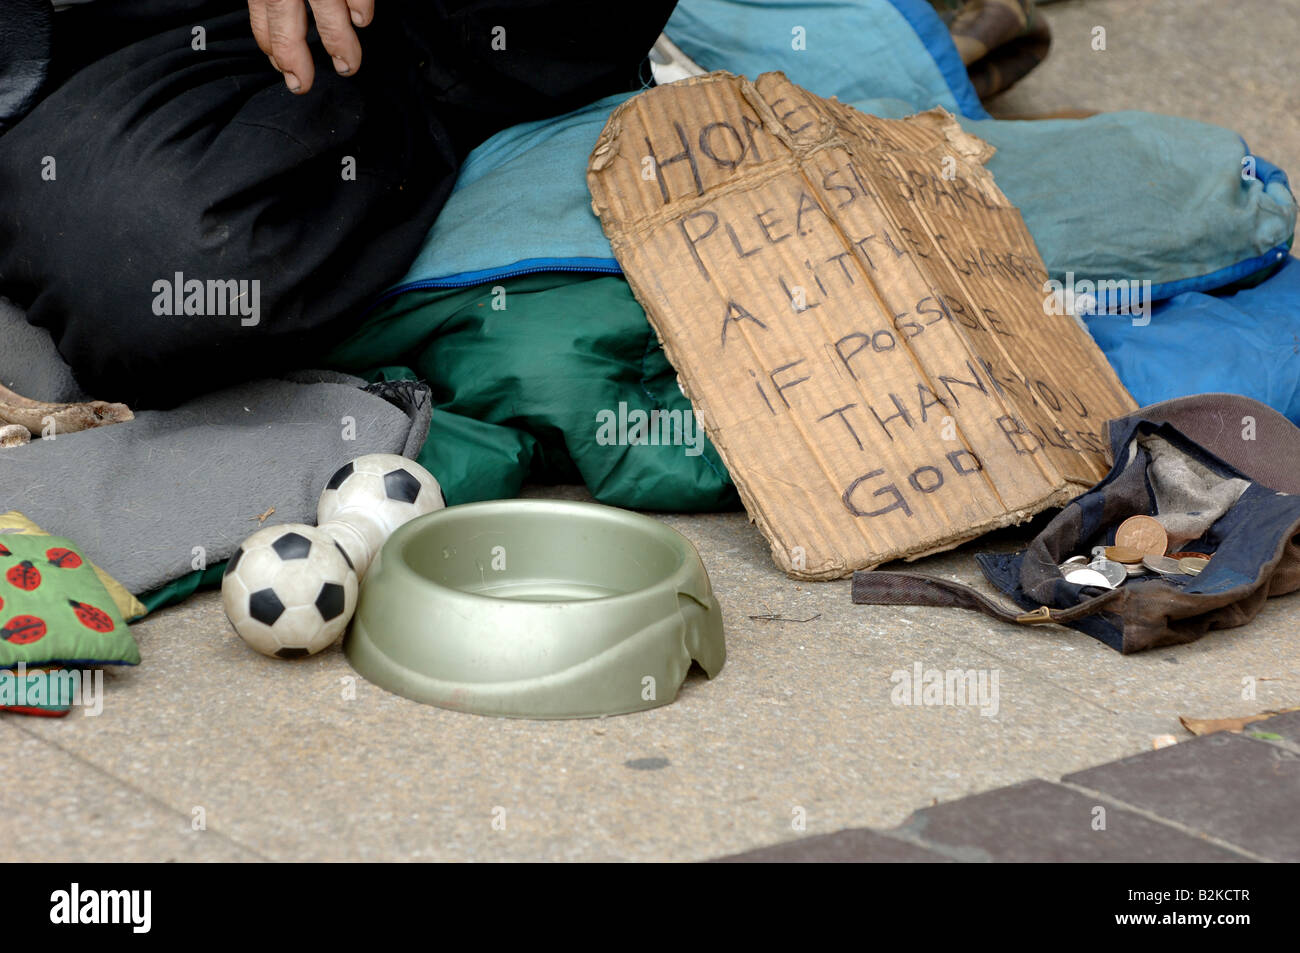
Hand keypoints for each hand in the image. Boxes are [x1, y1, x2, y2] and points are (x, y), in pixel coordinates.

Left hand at [247, 0, 374, 93]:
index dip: (271, 49)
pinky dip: (361, 12)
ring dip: (340, 48)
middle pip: (286, 32)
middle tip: (302, 84)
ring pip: (329, 22)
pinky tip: (361, 20)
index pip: (262, 22)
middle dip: (295, 63)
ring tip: (348, 65)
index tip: (282, 66)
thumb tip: (282, 17)